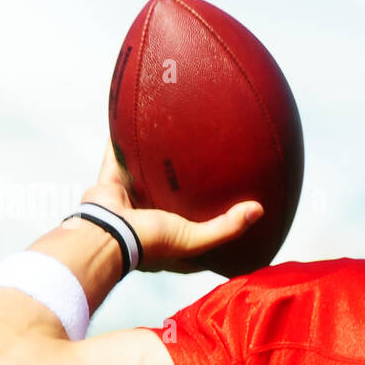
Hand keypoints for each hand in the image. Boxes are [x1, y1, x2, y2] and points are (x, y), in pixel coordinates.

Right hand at [76, 140, 262, 272]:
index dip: (211, 222)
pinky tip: (128, 122)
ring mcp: (129, 203)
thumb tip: (259, 209)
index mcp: (169, 240)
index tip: (229, 207)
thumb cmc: (150, 242)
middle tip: (199, 167)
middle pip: (171, 199)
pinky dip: (119, 143)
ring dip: (153, 163)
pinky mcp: (111, 186)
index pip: (197, 232)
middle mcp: (149, 221)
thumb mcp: (195, 238)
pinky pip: (115, 159)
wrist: (106, 235)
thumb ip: (227, 227)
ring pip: (144, 177)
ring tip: (169, 141)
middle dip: (182, 186)